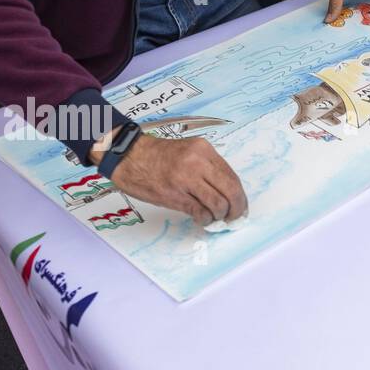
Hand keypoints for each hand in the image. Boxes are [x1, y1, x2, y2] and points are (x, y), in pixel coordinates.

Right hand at [105, 132, 247, 224]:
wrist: (128, 156)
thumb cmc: (157, 157)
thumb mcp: (188, 152)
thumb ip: (208, 169)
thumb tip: (227, 193)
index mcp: (204, 150)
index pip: (233, 177)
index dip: (240, 197)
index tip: (241, 207)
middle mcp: (198, 162)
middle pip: (231, 191)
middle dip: (236, 210)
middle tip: (233, 218)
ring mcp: (186, 178)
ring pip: (218, 204)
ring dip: (219, 216)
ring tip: (213, 218)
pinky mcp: (175, 194)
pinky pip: (200, 212)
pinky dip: (205, 220)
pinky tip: (201, 219)